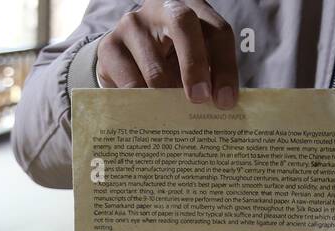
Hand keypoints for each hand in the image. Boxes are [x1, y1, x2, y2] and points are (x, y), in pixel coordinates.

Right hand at [96, 0, 238, 107]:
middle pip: (183, 24)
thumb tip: (217, 110)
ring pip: (154, 64)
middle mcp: (162, 8)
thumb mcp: (191, 63)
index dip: (225, 66)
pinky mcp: (109, 46)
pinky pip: (129, 84)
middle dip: (194, 64)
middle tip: (199, 99)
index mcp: (193, 10)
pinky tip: (148, 115)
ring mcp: (132, 24)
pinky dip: (142, 104)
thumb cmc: (168, 62)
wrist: (126, 58)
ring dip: (166, 95)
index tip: (225, 101)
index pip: (217, 31)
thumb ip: (206, 78)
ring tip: (171, 116)